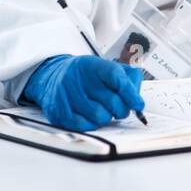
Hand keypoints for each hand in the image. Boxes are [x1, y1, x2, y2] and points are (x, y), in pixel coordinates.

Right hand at [23, 55, 144, 131]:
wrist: (52, 76)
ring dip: (106, 117)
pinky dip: (92, 124)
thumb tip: (138, 101)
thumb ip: (127, 78)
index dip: (130, 92)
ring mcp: (66, 95)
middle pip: (112, 101)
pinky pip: (86, 126)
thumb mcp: (104, 67)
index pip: (115, 75)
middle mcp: (77, 77)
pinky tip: (89, 116)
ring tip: (100, 110)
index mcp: (91, 64)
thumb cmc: (85, 75)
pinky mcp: (59, 112)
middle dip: (121, 109)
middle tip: (117, 107)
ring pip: (100, 116)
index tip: (138, 104)